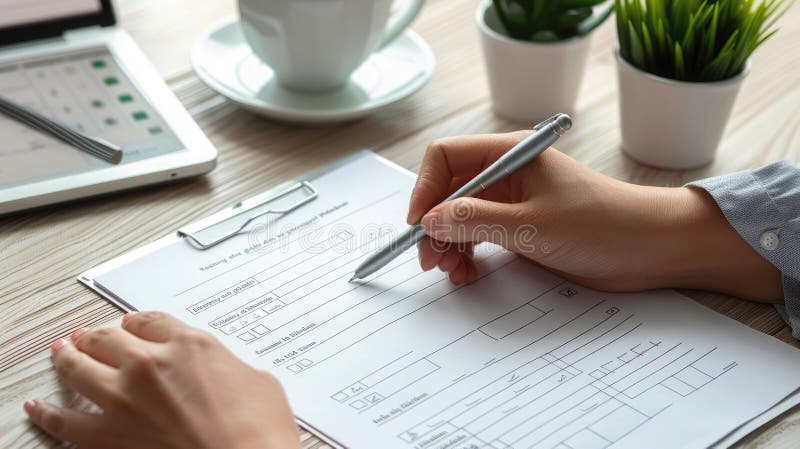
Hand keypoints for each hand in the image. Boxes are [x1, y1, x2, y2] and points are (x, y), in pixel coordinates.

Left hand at [24, 312, 299, 448]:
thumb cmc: (258, 431)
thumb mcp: (258, 382)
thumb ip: (231, 368)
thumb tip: (227, 374)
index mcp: (190, 345)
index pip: (151, 321)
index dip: (137, 322)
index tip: (132, 326)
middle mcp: (151, 364)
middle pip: (109, 337)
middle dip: (97, 335)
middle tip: (89, 336)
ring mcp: (125, 399)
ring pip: (79, 366)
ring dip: (66, 357)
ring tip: (60, 353)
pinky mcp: (109, 436)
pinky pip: (64, 420)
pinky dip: (47, 413)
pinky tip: (39, 408)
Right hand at [408, 132, 781, 300]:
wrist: (651, 248)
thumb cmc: (602, 224)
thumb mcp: (531, 225)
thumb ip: (475, 220)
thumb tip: (429, 221)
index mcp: (510, 153)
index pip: (446, 157)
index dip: (425, 189)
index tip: (419, 226)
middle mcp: (508, 173)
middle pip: (450, 190)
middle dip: (435, 225)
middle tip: (430, 260)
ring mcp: (515, 201)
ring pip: (461, 216)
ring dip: (449, 244)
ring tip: (451, 272)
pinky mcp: (523, 227)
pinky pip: (480, 235)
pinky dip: (468, 254)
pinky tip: (468, 274)